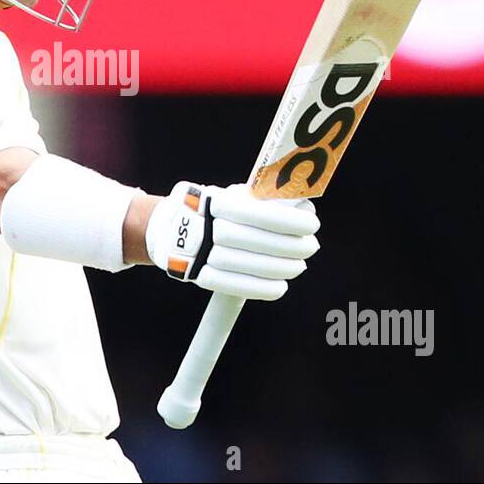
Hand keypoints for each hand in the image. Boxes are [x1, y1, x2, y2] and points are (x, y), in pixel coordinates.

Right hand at [144, 181, 319, 300]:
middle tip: (311, 246)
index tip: (312, 224)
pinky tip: (281, 286)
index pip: (256, 212)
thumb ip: (266, 200)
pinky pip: (231, 285)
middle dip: (289, 245)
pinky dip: (260, 288)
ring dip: (279, 268)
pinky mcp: (197, 275)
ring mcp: (198, 253)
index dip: (288, 221)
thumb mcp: (236, 195)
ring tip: (299, 265)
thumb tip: (302, 207)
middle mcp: (204, 228)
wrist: (171, 228)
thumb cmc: (216, 209)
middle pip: (252, 240)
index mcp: (215, 202)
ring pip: (244, 264)